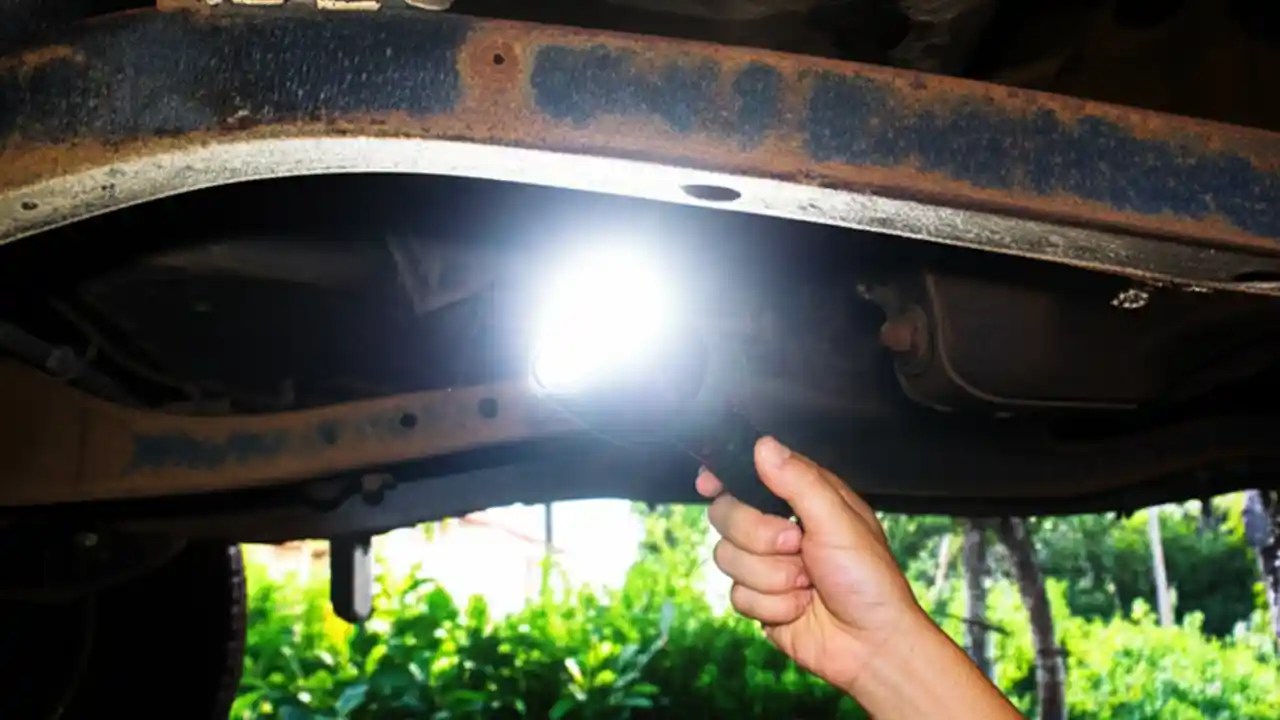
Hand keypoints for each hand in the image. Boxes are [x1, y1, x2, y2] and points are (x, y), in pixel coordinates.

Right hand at [696, 436, 921, 693]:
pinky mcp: (760, 599)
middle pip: (726, 514)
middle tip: (796, 546)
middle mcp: (779, 526)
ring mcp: (766, 564)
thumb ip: (799, 483)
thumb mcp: (838, 522)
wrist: (871, 645)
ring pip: (727, 557)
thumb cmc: (868, 580)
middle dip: (759, 536)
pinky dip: (772, 605)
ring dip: (771, 577)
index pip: (750, 473)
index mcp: (802, 498)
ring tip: (807, 585)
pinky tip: (800, 609)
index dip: (724, 476)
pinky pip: (737, 595)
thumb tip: (762, 445)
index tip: (709, 483)